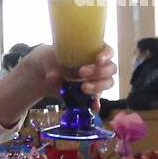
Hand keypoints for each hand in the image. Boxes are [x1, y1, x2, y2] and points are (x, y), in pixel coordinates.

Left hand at [0, 44, 115, 126]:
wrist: (46, 72)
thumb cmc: (53, 59)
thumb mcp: (51, 59)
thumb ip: (54, 67)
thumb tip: (51, 76)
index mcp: (93, 51)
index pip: (108, 51)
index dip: (106, 55)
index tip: (98, 59)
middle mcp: (99, 66)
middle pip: (110, 69)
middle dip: (98, 72)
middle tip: (81, 73)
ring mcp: (96, 80)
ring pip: (107, 83)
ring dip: (97, 86)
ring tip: (83, 88)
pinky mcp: (90, 93)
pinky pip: (97, 99)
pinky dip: (96, 103)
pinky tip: (93, 106)